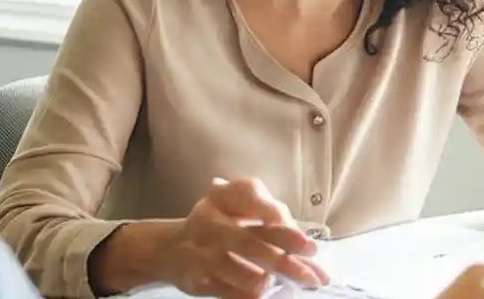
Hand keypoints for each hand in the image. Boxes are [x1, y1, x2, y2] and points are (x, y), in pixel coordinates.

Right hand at [155, 177, 329, 298]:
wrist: (171, 248)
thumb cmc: (220, 227)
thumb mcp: (243, 215)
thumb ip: (275, 229)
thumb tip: (311, 255)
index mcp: (223, 196)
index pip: (251, 197)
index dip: (278, 219)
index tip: (305, 243)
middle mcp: (208, 220)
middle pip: (248, 239)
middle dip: (282, 259)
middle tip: (310, 274)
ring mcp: (198, 250)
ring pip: (233, 267)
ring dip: (263, 279)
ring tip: (286, 285)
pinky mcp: (193, 277)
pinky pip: (223, 289)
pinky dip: (245, 295)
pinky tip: (261, 296)